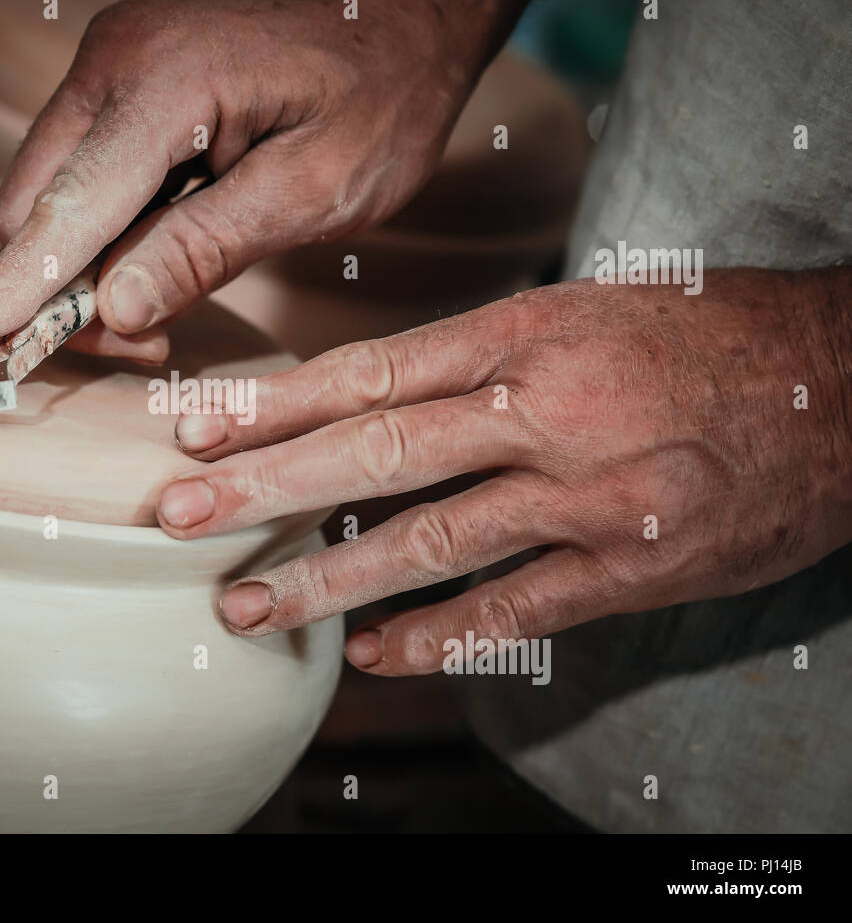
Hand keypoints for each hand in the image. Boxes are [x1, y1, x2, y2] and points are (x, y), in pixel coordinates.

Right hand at [0, 0, 542, 356]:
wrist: (400, 11)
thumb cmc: (379, 95)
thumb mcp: (312, 189)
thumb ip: (206, 248)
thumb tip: (114, 310)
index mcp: (164, 82)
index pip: (64, 208)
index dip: (15, 289)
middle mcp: (114, 60)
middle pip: (31, 202)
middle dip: (54, 289)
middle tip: (135, 347)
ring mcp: (110, 63)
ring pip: (45, 190)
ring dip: (77, 264)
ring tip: (153, 308)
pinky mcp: (119, 78)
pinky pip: (77, 169)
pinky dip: (96, 227)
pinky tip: (150, 256)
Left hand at [155, 269, 851, 674]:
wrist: (840, 384)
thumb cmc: (701, 337)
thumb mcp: (583, 310)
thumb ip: (482, 355)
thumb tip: (371, 397)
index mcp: (526, 334)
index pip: (371, 371)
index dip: (276, 402)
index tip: (198, 425)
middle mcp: (546, 411)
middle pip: (377, 453)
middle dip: (267, 486)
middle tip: (179, 515)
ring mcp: (586, 494)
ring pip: (430, 541)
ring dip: (328, 579)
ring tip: (248, 603)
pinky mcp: (629, 565)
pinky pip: (512, 610)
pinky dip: (437, 635)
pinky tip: (374, 654)